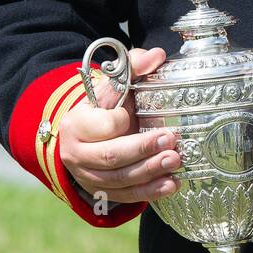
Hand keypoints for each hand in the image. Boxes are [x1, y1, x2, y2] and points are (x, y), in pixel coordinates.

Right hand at [59, 46, 181, 207]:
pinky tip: (171, 184)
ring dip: (150, 171)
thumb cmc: (103, 110)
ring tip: (175, 160)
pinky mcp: (102, 193)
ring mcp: (88, 177)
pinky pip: (126, 196)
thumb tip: (156, 55)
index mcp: (76, 124)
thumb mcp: (113, 86)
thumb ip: (132, 69)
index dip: (119, 121)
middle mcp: (77, 154)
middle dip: (142, 148)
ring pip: (120, 179)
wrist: (85, 138)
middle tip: (170, 139)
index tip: (135, 113)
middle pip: (111, 156)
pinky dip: (149, 192)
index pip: (100, 124)